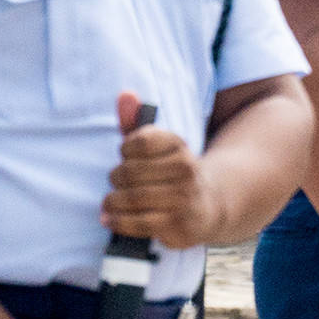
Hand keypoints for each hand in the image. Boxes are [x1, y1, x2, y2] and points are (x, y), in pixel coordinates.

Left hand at [102, 97, 217, 248]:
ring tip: (109, 203)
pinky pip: (136, 222)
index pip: (139, 142)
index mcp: (178, 146)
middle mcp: (185, 170)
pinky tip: (111, 219)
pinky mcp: (177, 224)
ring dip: (112, 202)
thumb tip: (124, 94)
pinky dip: (117, 221)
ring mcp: (182, 198)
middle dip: (115, 179)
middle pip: (129, 173)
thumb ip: (135, 121)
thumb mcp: (158, 146)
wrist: (208, 206)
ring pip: (131, 198)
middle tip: (116, 183)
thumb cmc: (171, 173)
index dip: (125, 150)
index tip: (127, 156)